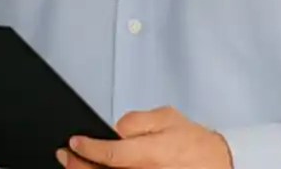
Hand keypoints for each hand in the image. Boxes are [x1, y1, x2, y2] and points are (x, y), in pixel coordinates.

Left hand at [57, 106, 233, 168]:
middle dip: (78, 165)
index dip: (87, 148)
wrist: (215, 163)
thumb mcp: (167, 117)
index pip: (110, 154)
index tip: (74, 142)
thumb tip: (116, 128)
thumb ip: (138, 120)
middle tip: (65, 154)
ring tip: (74, 163)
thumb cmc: (192, 142)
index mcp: (150, 154)